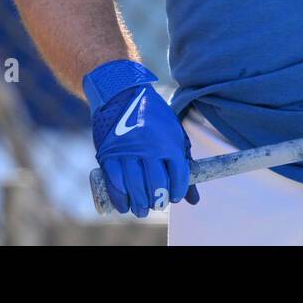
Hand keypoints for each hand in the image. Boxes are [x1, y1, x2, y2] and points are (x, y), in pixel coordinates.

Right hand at [83, 60, 199, 216]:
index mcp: (169, 142)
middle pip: (156, 185)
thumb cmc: (153, 117)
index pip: (178, 177)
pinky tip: (124, 204)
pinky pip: (115, 182)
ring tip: (141, 209)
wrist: (122, 93)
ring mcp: (128, 151)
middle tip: (157, 204)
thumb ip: (183, 166)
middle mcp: (150, 148)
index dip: (177, 192)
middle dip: (158, 201)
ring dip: (139, 204)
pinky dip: (120, 197)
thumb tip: (194, 200)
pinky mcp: (109, 153)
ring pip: (135, 187)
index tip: (174, 197)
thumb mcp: (174, 134)